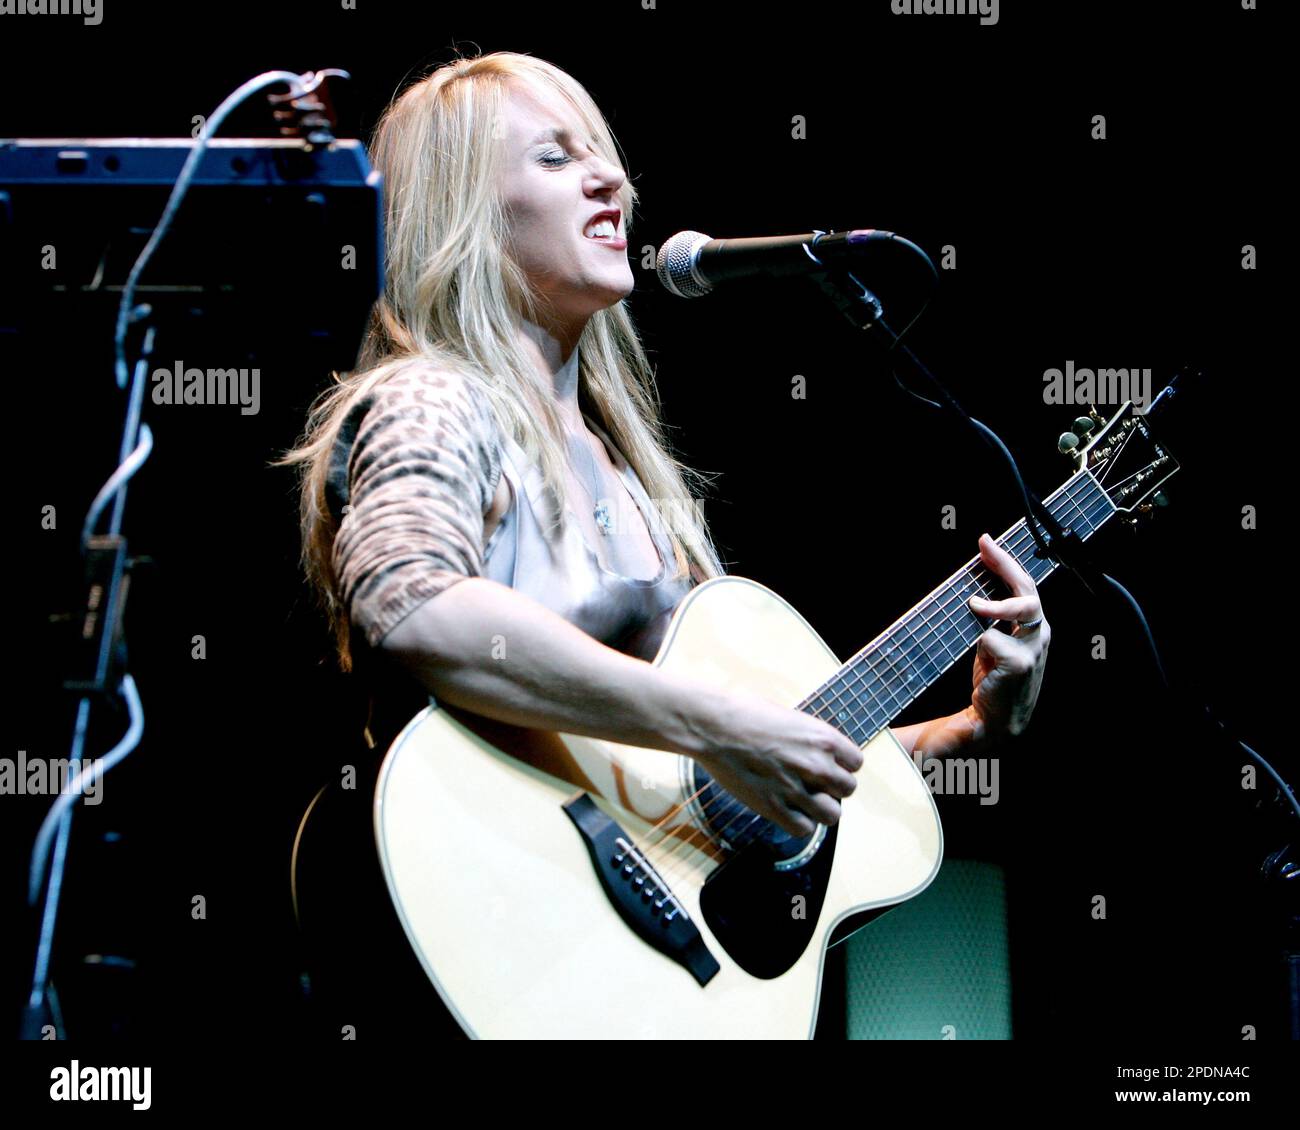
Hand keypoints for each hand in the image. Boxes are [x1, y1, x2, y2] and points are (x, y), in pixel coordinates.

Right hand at [692, 689, 863, 838]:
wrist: (713, 725)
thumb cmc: (746, 713)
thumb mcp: (790, 718)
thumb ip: (810, 740)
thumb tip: (818, 753)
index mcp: (823, 738)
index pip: (855, 763)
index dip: (841, 765)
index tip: (826, 765)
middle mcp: (816, 764)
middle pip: (848, 789)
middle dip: (832, 787)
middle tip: (812, 782)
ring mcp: (796, 788)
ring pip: (832, 814)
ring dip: (819, 808)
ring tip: (802, 800)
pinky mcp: (774, 807)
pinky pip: (804, 829)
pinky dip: (798, 823)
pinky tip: (786, 810)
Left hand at [965, 532, 1049, 742]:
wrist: (995, 720)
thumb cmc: (993, 679)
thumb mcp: (993, 643)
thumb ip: (991, 618)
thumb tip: (971, 587)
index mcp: (1035, 626)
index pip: (1024, 585)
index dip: (1005, 562)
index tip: (986, 542)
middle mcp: (1039, 633)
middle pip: (1028, 588)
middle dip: (1006, 563)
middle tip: (985, 546)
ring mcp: (1033, 648)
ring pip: (1021, 608)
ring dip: (996, 603)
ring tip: (973, 604)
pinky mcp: (1020, 662)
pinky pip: (992, 639)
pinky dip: (981, 644)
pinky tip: (983, 664)